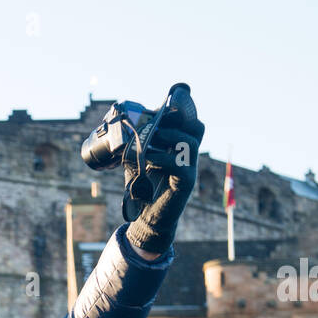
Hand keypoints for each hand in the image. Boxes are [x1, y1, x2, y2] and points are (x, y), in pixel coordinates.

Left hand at [125, 88, 204, 256]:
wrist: (145, 216)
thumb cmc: (142, 185)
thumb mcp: (137, 158)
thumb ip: (136, 140)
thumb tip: (121, 119)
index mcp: (179, 146)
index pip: (191, 120)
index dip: (183, 108)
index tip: (168, 101)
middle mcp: (188, 155)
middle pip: (197, 127)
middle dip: (178, 119)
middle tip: (159, 119)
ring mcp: (189, 169)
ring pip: (190, 143)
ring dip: (168, 136)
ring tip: (149, 139)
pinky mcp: (185, 184)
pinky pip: (181, 166)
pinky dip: (163, 158)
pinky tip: (148, 158)